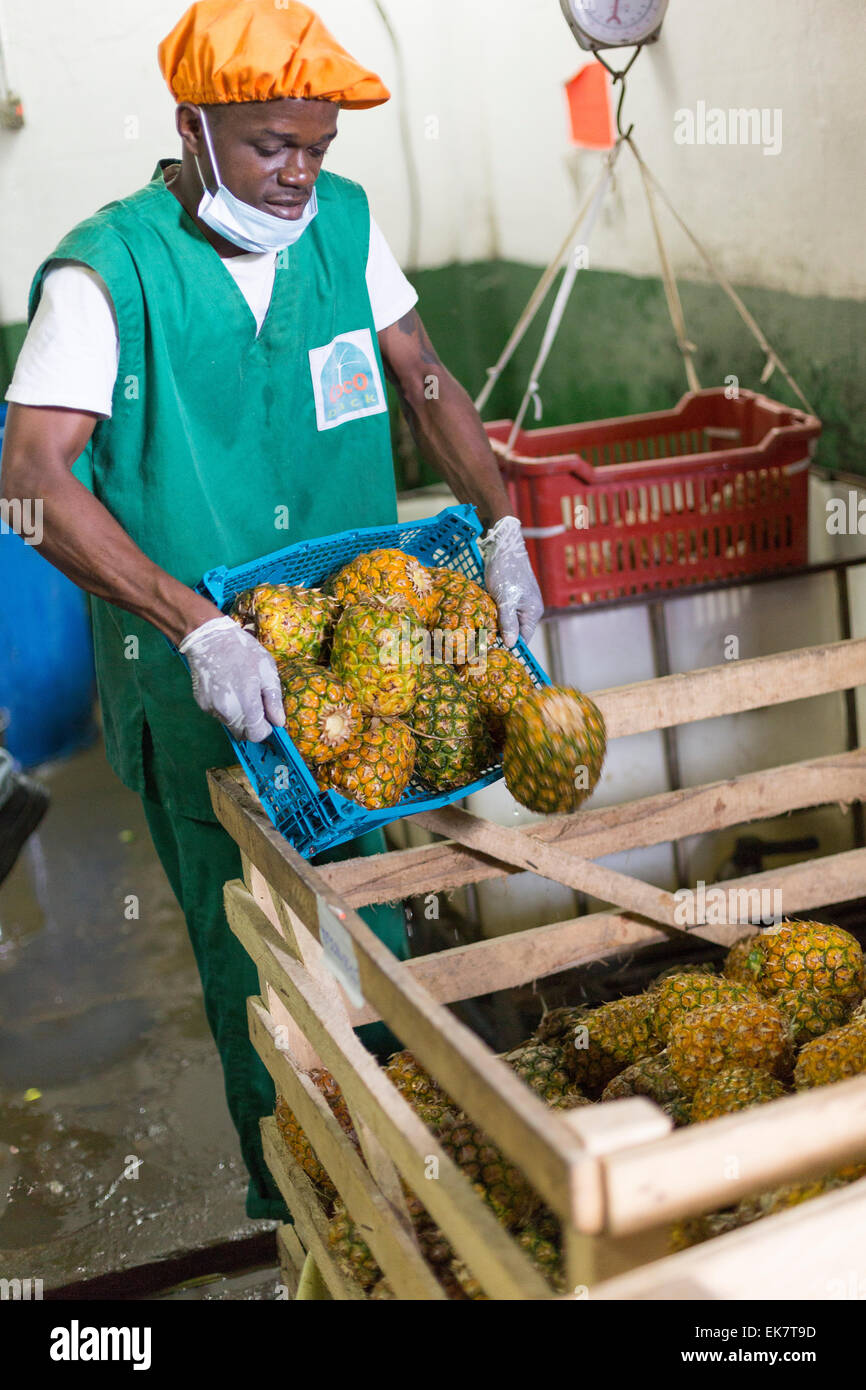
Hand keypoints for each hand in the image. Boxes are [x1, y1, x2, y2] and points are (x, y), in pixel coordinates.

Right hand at [178, 615, 285, 742]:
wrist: (209, 638)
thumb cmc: (242, 651)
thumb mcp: (267, 670)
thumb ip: (273, 699)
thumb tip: (279, 721)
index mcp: (246, 703)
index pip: (257, 735)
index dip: (265, 729)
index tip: (268, 718)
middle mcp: (227, 710)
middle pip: (242, 733)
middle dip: (252, 725)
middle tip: (256, 704)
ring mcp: (212, 708)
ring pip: (230, 724)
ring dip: (239, 716)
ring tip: (241, 690)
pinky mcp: (202, 703)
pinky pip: (218, 714)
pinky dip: (226, 707)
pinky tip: (228, 687)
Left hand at [480, 515, 543, 648]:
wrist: (503, 545)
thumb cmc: (506, 570)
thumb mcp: (505, 598)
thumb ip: (508, 622)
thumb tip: (511, 645)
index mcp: (532, 612)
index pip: (523, 639)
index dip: (509, 649)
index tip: (492, 657)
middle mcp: (528, 610)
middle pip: (515, 632)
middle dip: (500, 640)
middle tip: (480, 651)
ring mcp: (519, 603)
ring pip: (507, 623)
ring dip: (495, 629)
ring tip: (478, 639)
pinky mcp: (509, 596)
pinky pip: (502, 613)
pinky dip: (492, 618)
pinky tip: (479, 623)